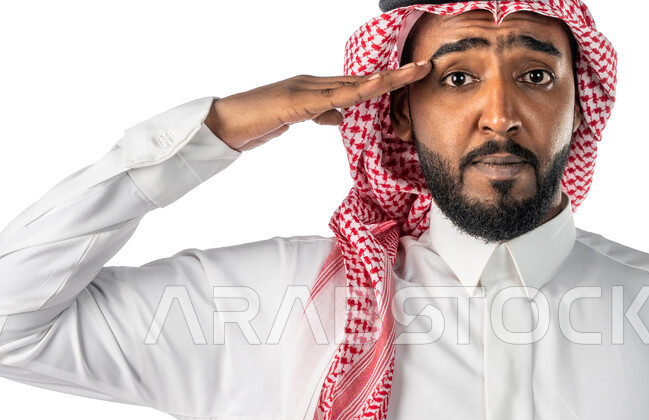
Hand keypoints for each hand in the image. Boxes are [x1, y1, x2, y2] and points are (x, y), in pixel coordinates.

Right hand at [204, 60, 430, 151]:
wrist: (223, 123)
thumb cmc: (255, 123)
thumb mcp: (295, 120)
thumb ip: (318, 115)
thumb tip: (341, 117)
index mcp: (314, 88)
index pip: (356, 84)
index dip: (385, 80)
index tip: (411, 77)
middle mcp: (312, 83)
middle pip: (361, 78)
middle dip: (395, 75)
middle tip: (425, 67)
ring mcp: (304, 89)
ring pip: (352, 83)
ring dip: (385, 79)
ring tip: (412, 73)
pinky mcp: (296, 101)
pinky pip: (332, 97)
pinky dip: (357, 92)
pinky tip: (377, 87)